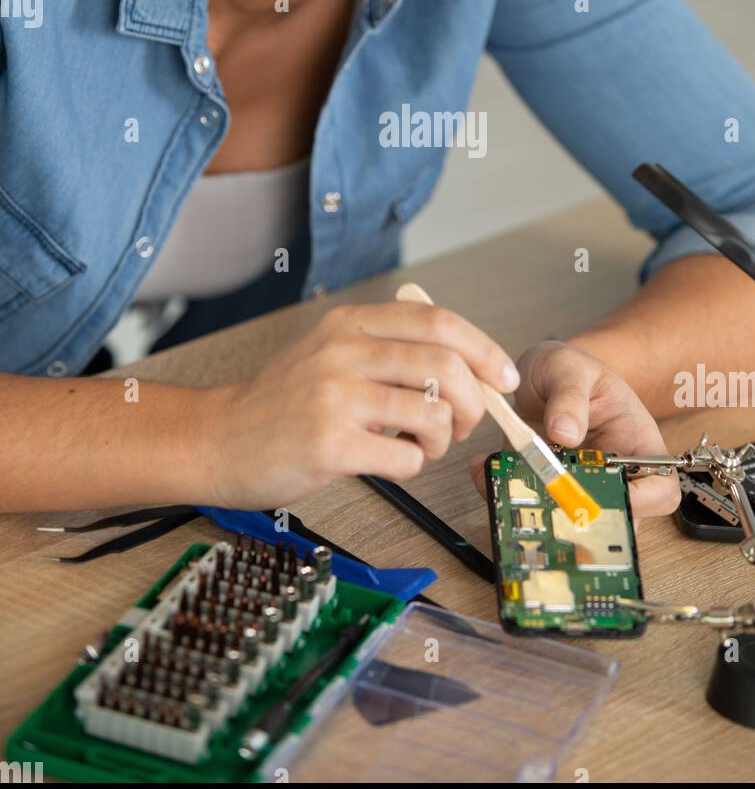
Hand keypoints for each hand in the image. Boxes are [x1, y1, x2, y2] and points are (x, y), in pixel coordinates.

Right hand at [204, 299, 520, 508]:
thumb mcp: (330, 352)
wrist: (216, 439)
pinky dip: (412, 466)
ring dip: (441, 438)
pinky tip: (388, 462)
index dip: (483, 348)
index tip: (504, 376)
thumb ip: (390, 351)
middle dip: (471, 400)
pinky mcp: (328, 445)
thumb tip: (470, 369)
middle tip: (461, 422)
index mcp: (349, 324)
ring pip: (431, 413)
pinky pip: (404, 458)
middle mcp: (343, 352)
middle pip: (444, 365)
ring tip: (420, 445)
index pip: (438, 322)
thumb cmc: (282, 403)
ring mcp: (334, 397)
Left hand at [469, 340, 680, 519]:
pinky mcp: (539, 486)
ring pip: (566, 519)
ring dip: (536, 509)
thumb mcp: (570, 369)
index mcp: (635, 445)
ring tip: (505, 483)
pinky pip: (526, 503)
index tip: (604, 495)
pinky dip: (502, 493)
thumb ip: (570, 396)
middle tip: (546, 497)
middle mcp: (609, 474)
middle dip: (579, 517)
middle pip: (613, 518)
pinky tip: (483, 469)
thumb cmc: (571, 369)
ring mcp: (574, 485)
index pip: (660, 490)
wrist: (542, 373)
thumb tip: (566, 433)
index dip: (642, 503)